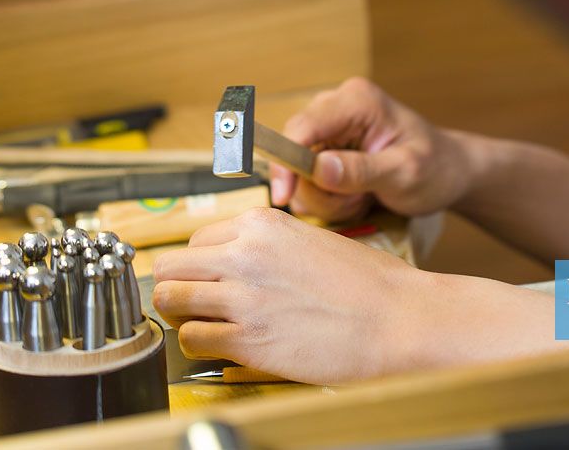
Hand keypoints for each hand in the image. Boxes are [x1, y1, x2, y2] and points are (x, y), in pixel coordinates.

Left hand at [152, 208, 431, 383]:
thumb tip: (238, 263)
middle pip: (171, 265)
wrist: (397, 318)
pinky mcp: (247, 340)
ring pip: (170, 299)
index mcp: (261, 224)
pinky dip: (200, 344)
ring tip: (205, 324)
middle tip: (195, 303)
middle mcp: (244, 254)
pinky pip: (192, 339)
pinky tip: (223, 345)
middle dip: (180, 285)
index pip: (196, 239)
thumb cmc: (368, 283)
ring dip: (183, 315)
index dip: (201, 264)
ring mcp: (242, 297)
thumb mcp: (310, 240)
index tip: (209, 279)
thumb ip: (267, 246)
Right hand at [270, 77, 476, 221]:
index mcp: (356, 100)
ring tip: (361, 199)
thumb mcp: (405, 174)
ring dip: (326, 195)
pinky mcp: (327, 145)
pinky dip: (328, 196)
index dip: (286, 162)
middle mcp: (337, 105)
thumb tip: (317, 168)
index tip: (284, 197)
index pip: (303, 127)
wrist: (449, 173)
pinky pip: (307, 177)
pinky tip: (355, 197)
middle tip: (355, 202)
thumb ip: (361, 170)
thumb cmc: (436, 169)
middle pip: (294, 149)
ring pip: (298, 169)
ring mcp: (330, 125)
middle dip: (317, 186)